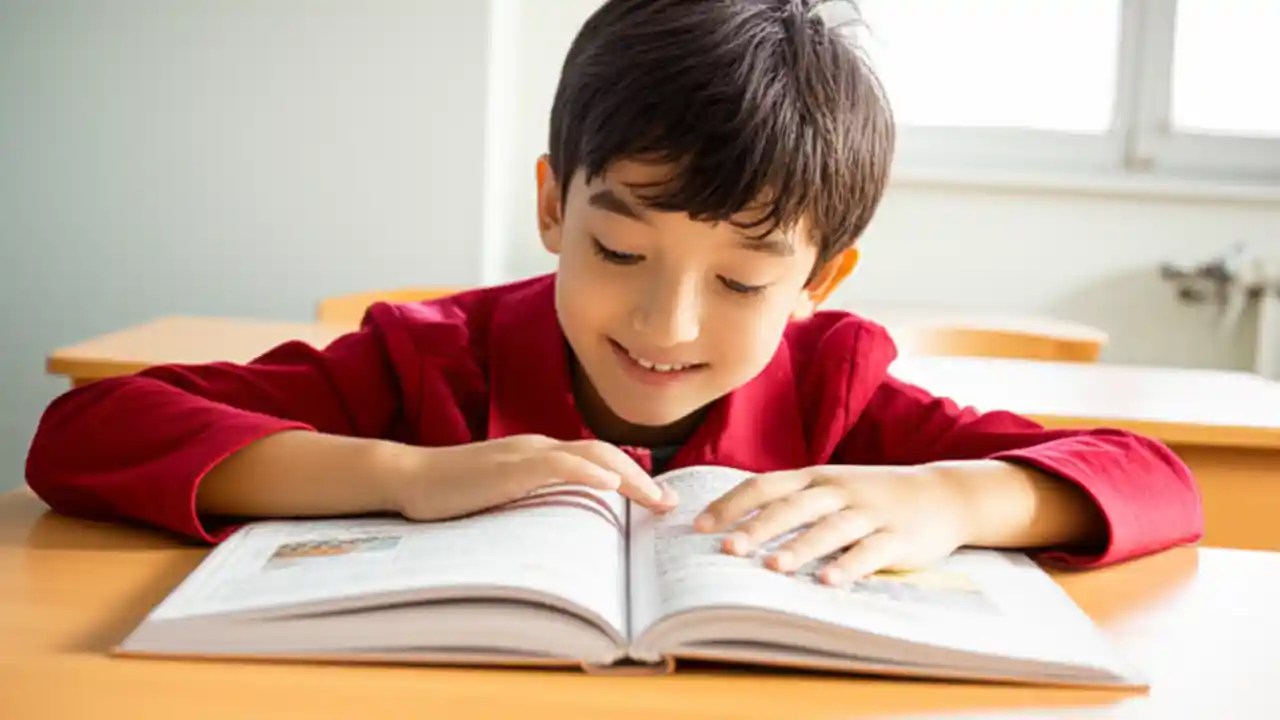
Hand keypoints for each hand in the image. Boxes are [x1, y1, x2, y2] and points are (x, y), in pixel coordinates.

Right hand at [390, 435, 677, 520]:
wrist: (408, 479)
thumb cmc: (450, 494)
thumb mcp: (501, 498)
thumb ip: (533, 503)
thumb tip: (565, 530)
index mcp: (538, 455)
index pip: (594, 460)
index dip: (630, 477)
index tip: (656, 500)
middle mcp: (537, 448)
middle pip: (603, 454)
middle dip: (640, 478)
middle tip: (668, 503)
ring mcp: (524, 454)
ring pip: (589, 455)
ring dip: (627, 476)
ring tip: (654, 497)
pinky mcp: (508, 466)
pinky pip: (557, 464)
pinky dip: (587, 472)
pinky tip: (610, 486)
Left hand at [692, 465, 967, 585]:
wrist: (943, 493)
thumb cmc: (873, 494)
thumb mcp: (830, 487)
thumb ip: (791, 500)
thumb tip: (734, 524)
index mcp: (816, 477)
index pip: (765, 485)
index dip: (731, 504)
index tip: (700, 526)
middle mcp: (838, 491)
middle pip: (793, 506)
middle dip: (758, 527)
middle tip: (727, 548)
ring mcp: (870, 513)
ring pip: (830, 529)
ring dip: (800, 548)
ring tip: (773, 567)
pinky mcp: (898, 537)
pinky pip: (870, 552)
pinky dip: (849, 566)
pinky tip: (829, 582)